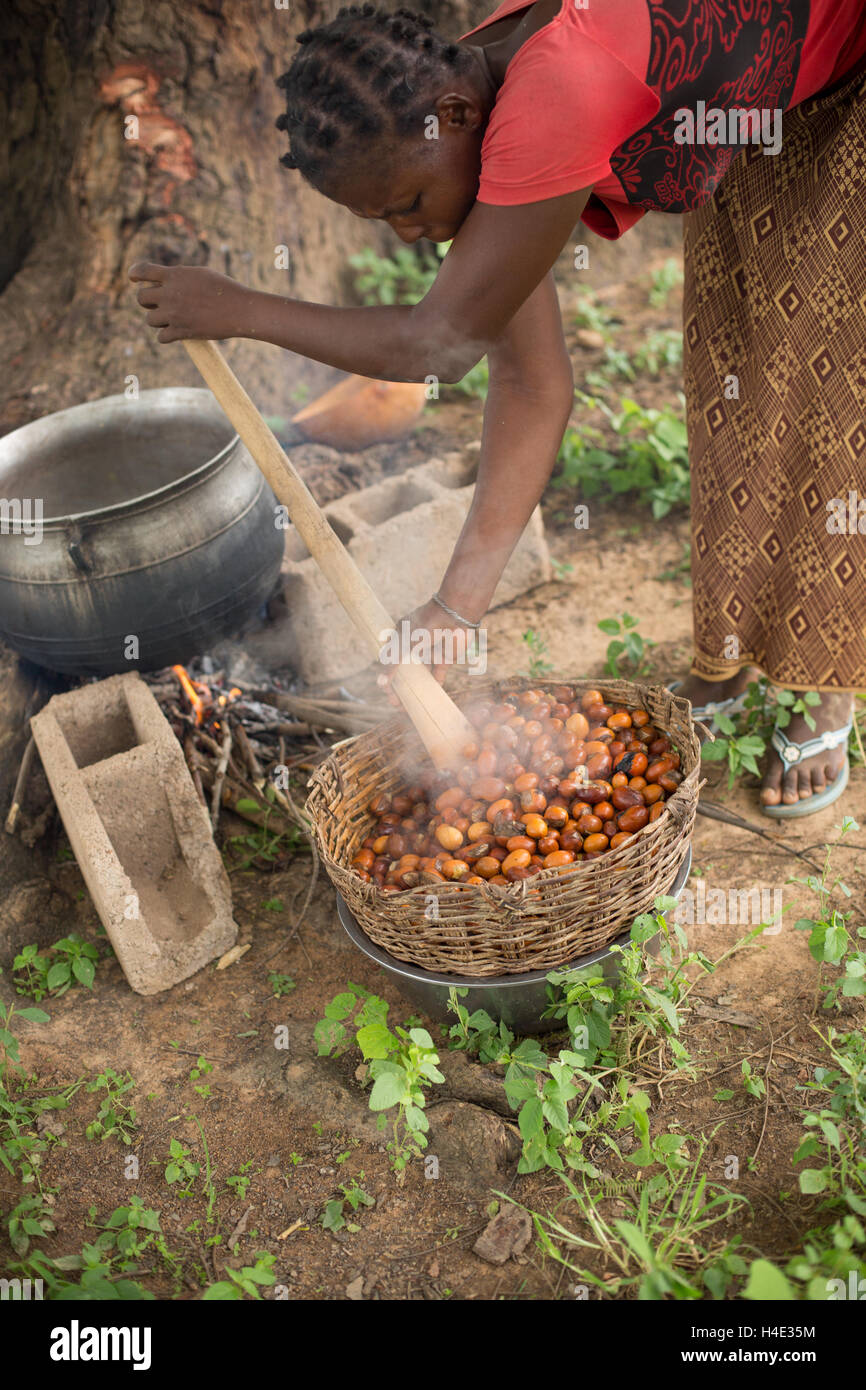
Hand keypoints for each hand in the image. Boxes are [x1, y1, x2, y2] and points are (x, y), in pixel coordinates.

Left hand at [128, 262, 249, 342]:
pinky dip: (166, 336)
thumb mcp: (200, 274)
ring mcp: (174, 314)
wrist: (240, 309)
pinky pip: (161, 337)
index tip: (134, 277)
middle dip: (148, 301)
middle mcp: (170, 294)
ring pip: (149, 320)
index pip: (143, 271)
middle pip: (141, 298)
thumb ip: (179, 277)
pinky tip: (175, 332)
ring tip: (171, 318)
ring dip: (158, 320)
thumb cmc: (225, 289)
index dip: (135, 273)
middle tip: (160, 304)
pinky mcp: (181, 332)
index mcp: (174, 276)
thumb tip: (164, 282)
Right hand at [376, 599, 482, 707]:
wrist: (455, 615)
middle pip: (404, 670)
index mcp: (400, 637)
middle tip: (396, 703)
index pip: (389, 660)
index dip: (387, 675)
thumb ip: (393, 664)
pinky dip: (433, 686)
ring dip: (415, 690)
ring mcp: (429, 653)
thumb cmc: (427, 624)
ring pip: (420, 676)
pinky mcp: (444, 660)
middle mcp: (413, 646)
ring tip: (408, 706)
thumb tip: (381, 684)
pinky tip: (428, 698)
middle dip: (400, 687)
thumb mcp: (406, 643)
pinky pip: (437, 676)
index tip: (386, 691)